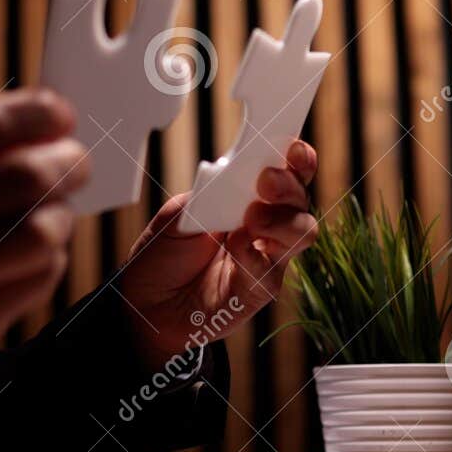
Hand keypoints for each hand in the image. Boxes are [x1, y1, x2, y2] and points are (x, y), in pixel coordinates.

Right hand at [0, 89, 87, 416]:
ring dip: (62, 218)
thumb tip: (34, 117)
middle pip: (24, 177)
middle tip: (76, 167)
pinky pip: (36, 282)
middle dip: (68, 165)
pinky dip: (50, 263)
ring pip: (40, 232)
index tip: (61, 116)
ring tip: (54, 217)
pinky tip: (35, 259)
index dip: (37, 113)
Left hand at [117, 139, 318, 369]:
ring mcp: (267, 256)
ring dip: (282, 219)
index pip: (285, 171)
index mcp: (246, 196)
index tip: (292, 148)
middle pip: (300, 197)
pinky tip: (233, 249)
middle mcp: (265, 223)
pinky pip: (272, 268)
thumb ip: (209, 195)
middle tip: (266, 181)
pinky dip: (253, 254)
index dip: (296, 158)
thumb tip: (234, 178)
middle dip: (290, 184)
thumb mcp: (177, 214)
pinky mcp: (261, 288)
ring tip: (251, 218)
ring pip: (304, 231)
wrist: (147, 303)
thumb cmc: (162, 256)